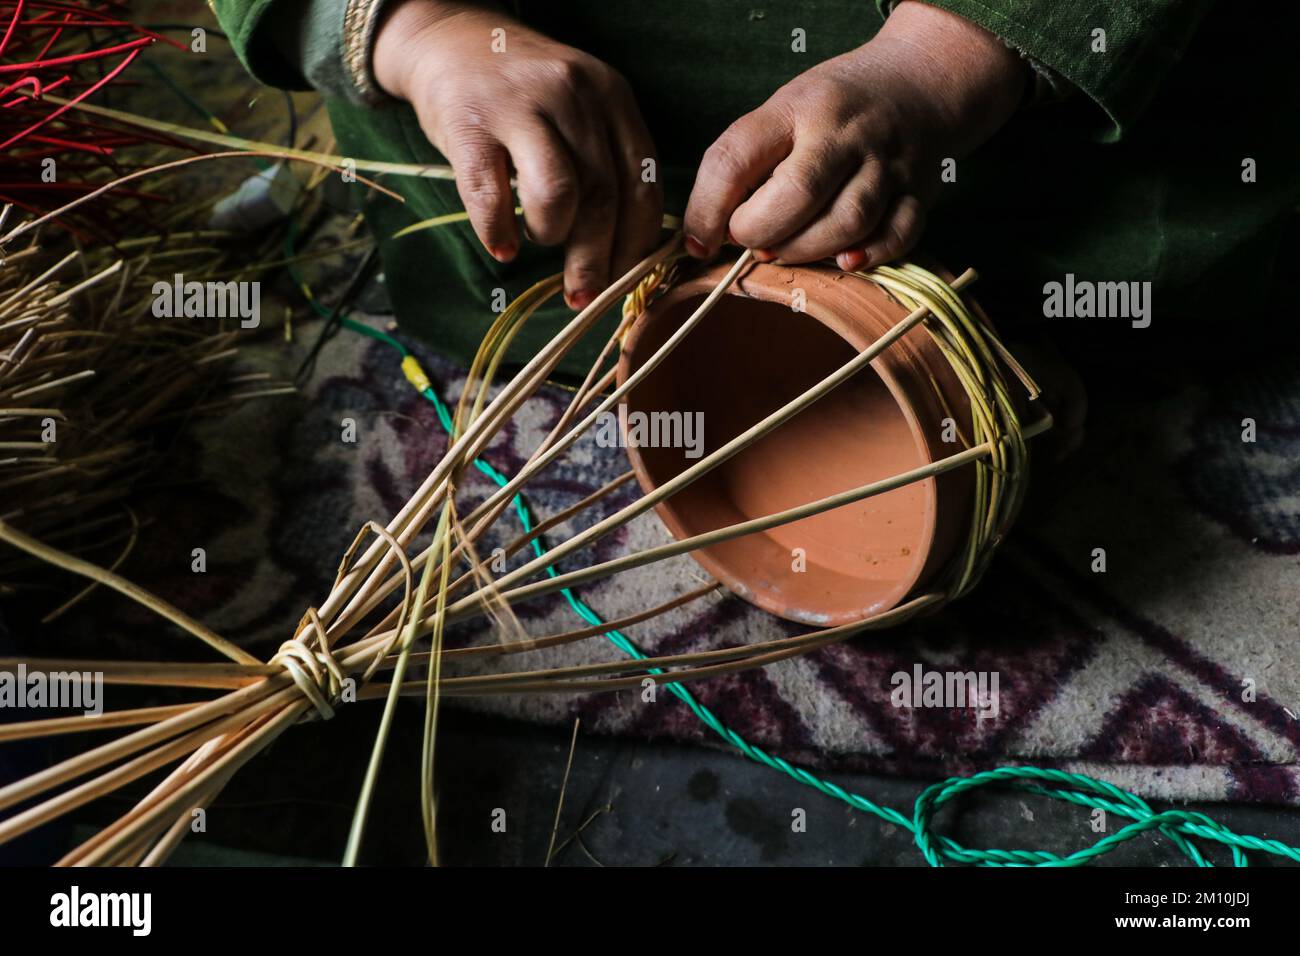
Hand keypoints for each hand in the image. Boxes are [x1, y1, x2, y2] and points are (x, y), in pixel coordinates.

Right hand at [373, 1, 662, 308]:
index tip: (627, 282)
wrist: (449, 40)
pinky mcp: (469, 124)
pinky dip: (498, 232)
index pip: (642, 182)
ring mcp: (520, 105)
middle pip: (603, 195)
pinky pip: (491, 196)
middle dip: (596, 258)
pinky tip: (502, 245)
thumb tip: (625, 253)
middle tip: (584, 295)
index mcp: (612, 96)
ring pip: (558, 195)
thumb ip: (606, 162)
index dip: (638, 243)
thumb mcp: (580, 109)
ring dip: (551, 235)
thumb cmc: (523, 94)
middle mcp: (574, 95)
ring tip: (538, 239)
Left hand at [683, 1, 1026, 270]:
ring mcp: (886, 163)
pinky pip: (898, 235)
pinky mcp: (919, 191)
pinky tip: (845, 261)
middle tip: (751, 241)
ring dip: (806, 251)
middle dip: (760, 232)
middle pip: (798, 193)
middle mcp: (844, 133)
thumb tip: (707, 236)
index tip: (699, 240)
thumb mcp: (781, 111)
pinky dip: (870, 255)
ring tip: (787, 249)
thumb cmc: (831, 108)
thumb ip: (746, 164)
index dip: (707, 209)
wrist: (918, 81)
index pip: (736, 159)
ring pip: (848, 222)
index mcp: (797, 108)